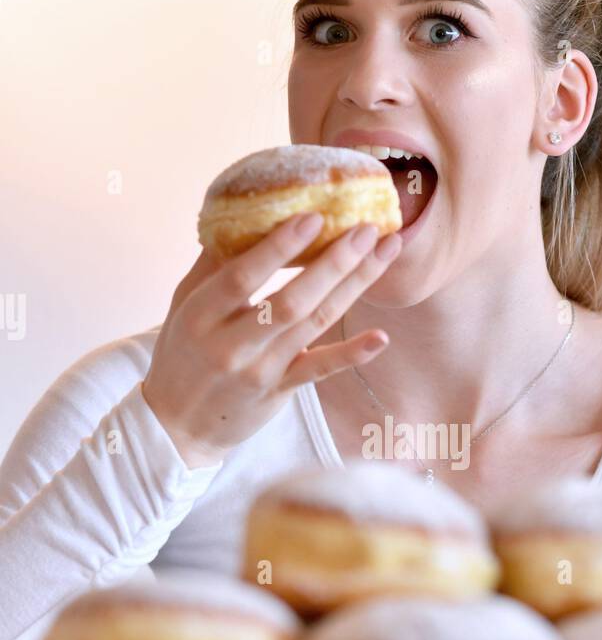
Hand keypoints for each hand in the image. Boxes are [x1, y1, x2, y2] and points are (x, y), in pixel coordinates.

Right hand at [141, 212, 400, 467]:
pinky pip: (319, 369)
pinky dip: (351, 354)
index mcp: (201, 315)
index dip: (279, 247)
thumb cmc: (182, 354)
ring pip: (313, 323)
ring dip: (354, 286)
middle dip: (334, 262)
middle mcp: (231, 344)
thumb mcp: (182, 305)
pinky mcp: (279, 392)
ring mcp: (259, 370)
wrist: (179, 425)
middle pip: (290, 301)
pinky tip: (380, 337)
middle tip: (368, 229)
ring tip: (385, 252)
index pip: (242, 277)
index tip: (314, 216)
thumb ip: (211, 264)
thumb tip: (241, 213)